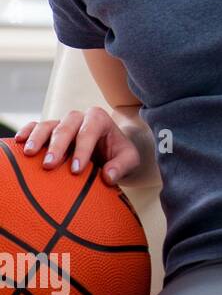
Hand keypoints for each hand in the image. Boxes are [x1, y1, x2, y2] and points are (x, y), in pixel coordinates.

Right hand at [14, 108, 140, 184]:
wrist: (110, 149)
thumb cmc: (119, 154)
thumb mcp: (130, 160)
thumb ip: (122, 166)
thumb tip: (108, 176)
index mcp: (99, 119)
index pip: (89, 132)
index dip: (82, 150)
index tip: (76, 170)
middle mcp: (79, 117)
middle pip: (66, 127)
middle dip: (58, 146)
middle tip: (49, 165)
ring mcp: (62, 122)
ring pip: (48, 125)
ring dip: (38, 139)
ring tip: (29, 154)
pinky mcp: (50, 129)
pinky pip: (35, 126)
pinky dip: (27, 132)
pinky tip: (18, 142)